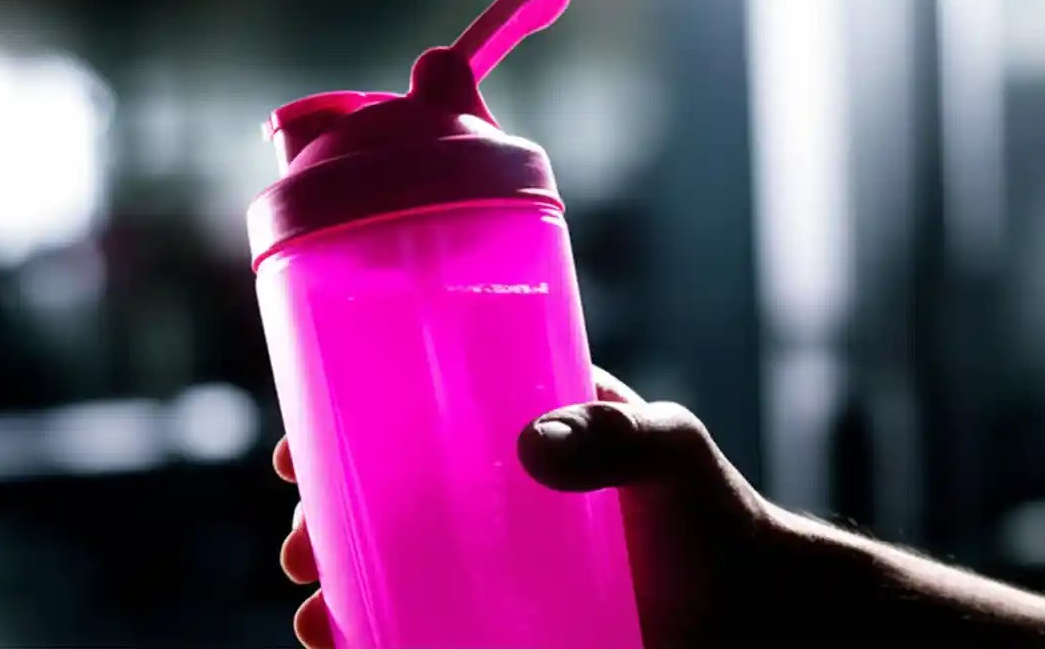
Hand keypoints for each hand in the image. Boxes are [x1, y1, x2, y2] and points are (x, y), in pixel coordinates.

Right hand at [273, 367, 782, 647]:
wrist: (751, 611)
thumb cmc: (711, 516)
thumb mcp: (667, 450)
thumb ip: (616, 438)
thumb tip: (531, 447)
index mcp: (509, 429)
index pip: (405, 418)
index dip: (337, 431)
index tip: (292, 455)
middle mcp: (484, 495)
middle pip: (376, 501)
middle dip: (318, 524)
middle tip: (296, 550)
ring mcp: (488, 564)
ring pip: (386, 571)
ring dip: (335, 590)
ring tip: (312, 619)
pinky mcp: (500, 624)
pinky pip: (421, 629)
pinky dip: (377, 640)